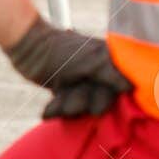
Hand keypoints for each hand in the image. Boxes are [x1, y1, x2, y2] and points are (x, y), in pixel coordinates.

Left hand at [4, 17, 132, 118]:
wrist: (26, 47)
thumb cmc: (60, 50)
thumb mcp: (90, 61)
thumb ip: (112, 73)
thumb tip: (132, 87)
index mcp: (108, 61)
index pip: (118, 88)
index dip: (106, 99)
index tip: (95, 106)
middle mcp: (97, 72)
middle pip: (98, 100)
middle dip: (81, 103)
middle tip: (70, 100)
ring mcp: (80, 81)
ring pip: (80, 105)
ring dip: (66, 106)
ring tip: (54, 103)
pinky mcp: (64, 89)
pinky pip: (65, 106)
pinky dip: (56, 109)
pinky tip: (47, 111)